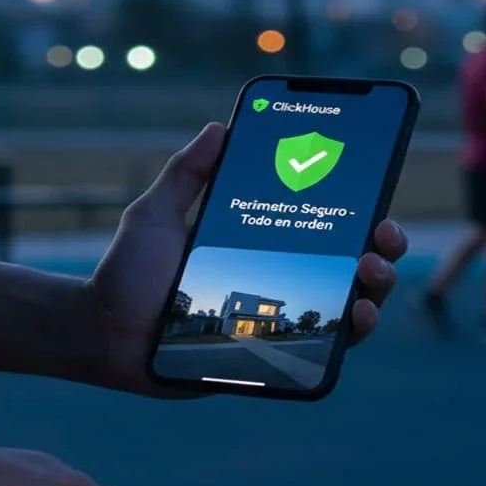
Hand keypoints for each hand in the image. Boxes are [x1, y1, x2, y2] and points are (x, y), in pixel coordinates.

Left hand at [83, 123, 408, 396]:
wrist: (102, 331)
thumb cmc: (127, 273)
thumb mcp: (157, 213)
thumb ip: (187, 174)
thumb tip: (219, 127)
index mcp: (260, 245)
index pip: (323, 226)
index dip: (359, 209)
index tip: (376, 188)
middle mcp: (279, 281)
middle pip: (352, 265)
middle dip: (383, 247)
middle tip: (382, 234)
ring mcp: (278, 321)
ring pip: (351, 306)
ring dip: (377, 287)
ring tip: (370, 271)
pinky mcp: (269, 359)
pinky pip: (325, 350)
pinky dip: (351, 333)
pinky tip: (356, 314)